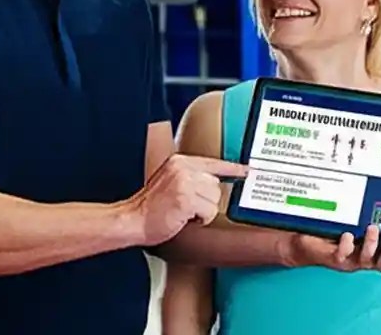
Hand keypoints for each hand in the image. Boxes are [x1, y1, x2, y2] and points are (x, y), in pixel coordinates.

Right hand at [126, 154, 248, 246]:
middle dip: (206, 200)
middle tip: (188, 207)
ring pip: (214, 199)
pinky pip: (209, 211)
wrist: (133, 219)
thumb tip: (214, 182)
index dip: (233, 168)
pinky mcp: (186, 199)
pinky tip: (184, 218)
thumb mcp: (170, 182)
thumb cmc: (151, 207)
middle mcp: (183, 168)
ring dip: (203, 211)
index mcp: (179, 162)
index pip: (213, 162)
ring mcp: (184, 182)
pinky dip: (200, 219)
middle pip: (216, 185)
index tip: (247, 170)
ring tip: (184, 212)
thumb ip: (190, 177)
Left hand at [280, 224, 380, 272]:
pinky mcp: (333, 259)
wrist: (304, 242)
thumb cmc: (332, 230)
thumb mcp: (353, 221)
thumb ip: (369, 215)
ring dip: (372, 244)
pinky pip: (342, 256)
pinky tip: (347, 234)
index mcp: (372, 252)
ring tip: (371, 227)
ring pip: (367, 260)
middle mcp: (363, 259)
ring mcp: (349, 260)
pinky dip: (347, 246)